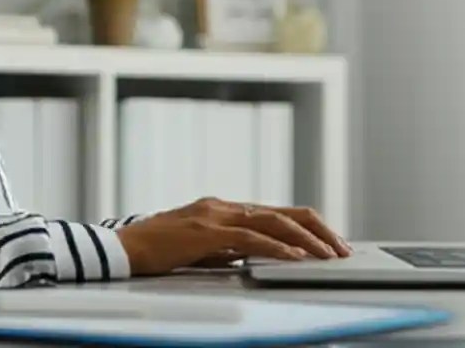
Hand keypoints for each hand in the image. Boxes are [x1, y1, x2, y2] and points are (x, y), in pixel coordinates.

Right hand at [116, 197, 351, 275]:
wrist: (123, 247)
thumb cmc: (157, 249)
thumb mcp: (200, 247)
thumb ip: (227, 247)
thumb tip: (253, 255)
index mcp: (225, 209)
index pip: (277, 212)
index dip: (308, 226)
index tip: (329, 243)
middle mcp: (225, 207)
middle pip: (285, 212)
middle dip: (319, 230)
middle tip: (341, 249)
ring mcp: (216, 216)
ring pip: (274, 221)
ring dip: (307, 240)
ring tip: (328, 255)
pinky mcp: (207, 231)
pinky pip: (251, 238)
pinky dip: (277, 248)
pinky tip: (295, 258)